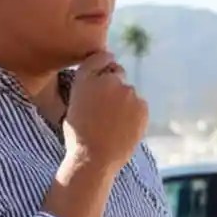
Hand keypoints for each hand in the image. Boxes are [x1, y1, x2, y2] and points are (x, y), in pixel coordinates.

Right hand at [63, 51, 147, 170]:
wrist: (94, 159)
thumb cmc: (78, 137)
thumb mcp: (75, 105)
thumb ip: (89, 86)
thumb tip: (107, 75)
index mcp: (85, 78)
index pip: (100, 57)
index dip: (105, 62)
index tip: (107, 67)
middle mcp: (107, 79)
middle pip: (117, 73)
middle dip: (114, 85)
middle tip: (107, 110)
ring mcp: (127, 91)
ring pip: (129, 93)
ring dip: (125, 103)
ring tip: (112, 125)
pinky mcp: (141, 105)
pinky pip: (139, 106)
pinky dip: (135, 115)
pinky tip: (123, 129)